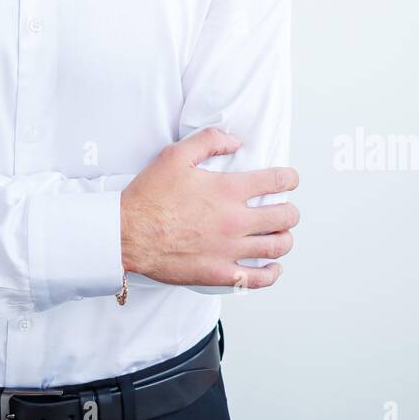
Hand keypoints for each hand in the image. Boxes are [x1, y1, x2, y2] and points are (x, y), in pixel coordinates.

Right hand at [119, 127, 298, 288]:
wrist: (128, 233)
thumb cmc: (149, 196)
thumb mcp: (175, 155)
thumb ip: (209, 141)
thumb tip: (236, 141)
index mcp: (228, 190)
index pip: (276, 181)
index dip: (289, 178)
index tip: (290, 180)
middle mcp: (235, 220)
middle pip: (285, 217)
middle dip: (290, 211)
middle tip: (285, 209)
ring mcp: (230, 249)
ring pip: (278, 246)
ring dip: (285, 238)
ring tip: (280, 234)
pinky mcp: (220, 273)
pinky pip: (259, 278)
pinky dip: (272, 272)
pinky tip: (273, 266)